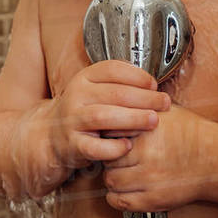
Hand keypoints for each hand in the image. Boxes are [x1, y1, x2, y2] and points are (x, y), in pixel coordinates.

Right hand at [46, 60, 172, 170]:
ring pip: (103, 116)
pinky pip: (94, 147)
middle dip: (144, 98)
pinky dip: (113, 148)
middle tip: (164, 103)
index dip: (137, 75)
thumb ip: (119, 84)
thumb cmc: (84, 111)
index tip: (154, 84)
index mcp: (84, 78)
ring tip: (153, 121)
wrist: (53, 135)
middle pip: (114, 93)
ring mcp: (72, 120)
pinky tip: (128, 146)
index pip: (112, 69)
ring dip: (132, 119)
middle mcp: (76, 96)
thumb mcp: (95, 89)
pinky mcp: (73, 145)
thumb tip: (154, 86)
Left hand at [102, 105, 217, 212]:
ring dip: (114, 176)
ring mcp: (149, 179)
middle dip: (111, 155)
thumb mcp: (166, 112)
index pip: (110, 132)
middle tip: (120, 154)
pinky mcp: (153, 200)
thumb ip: (139, 110)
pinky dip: (116, 196)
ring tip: (125, 170)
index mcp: (147, 130)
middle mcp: (147, 155)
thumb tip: (114, 107)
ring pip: (110, 180)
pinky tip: (125, 187)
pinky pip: (119, 201)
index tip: (113, 136)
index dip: (109, 134)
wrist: (217, 160)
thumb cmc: (192, 134)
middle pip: (108, 156)